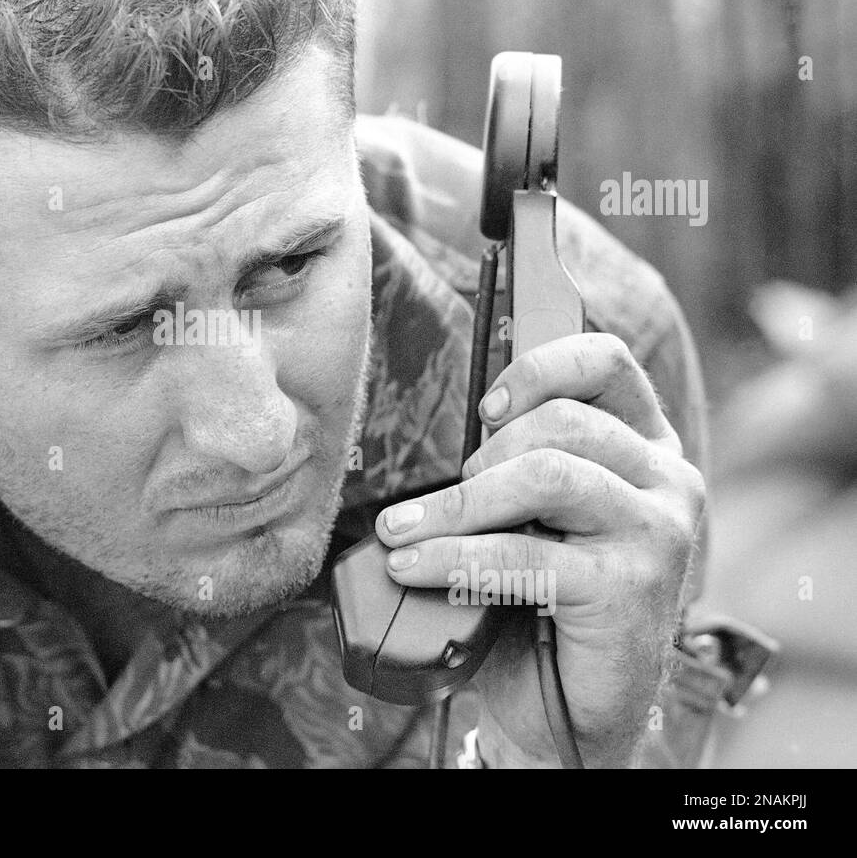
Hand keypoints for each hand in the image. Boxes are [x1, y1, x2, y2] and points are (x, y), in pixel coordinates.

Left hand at [374, 333, 704, 766]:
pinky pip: (525, 553)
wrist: (569, 708)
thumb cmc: (541, 601)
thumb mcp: (532, 516)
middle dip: (482, 457)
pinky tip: (410, 565)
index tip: (485, 406)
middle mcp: (668, 480)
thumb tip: (463, 415)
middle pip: (561, 422)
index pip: (604, 362)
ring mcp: (659, 533)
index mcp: (646, 446)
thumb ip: (516, 461)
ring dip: (456, 505)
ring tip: (403, 531)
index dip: (537, 368)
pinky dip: (452, 556)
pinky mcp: (632, 587)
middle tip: (439, 503)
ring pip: (546, 475)